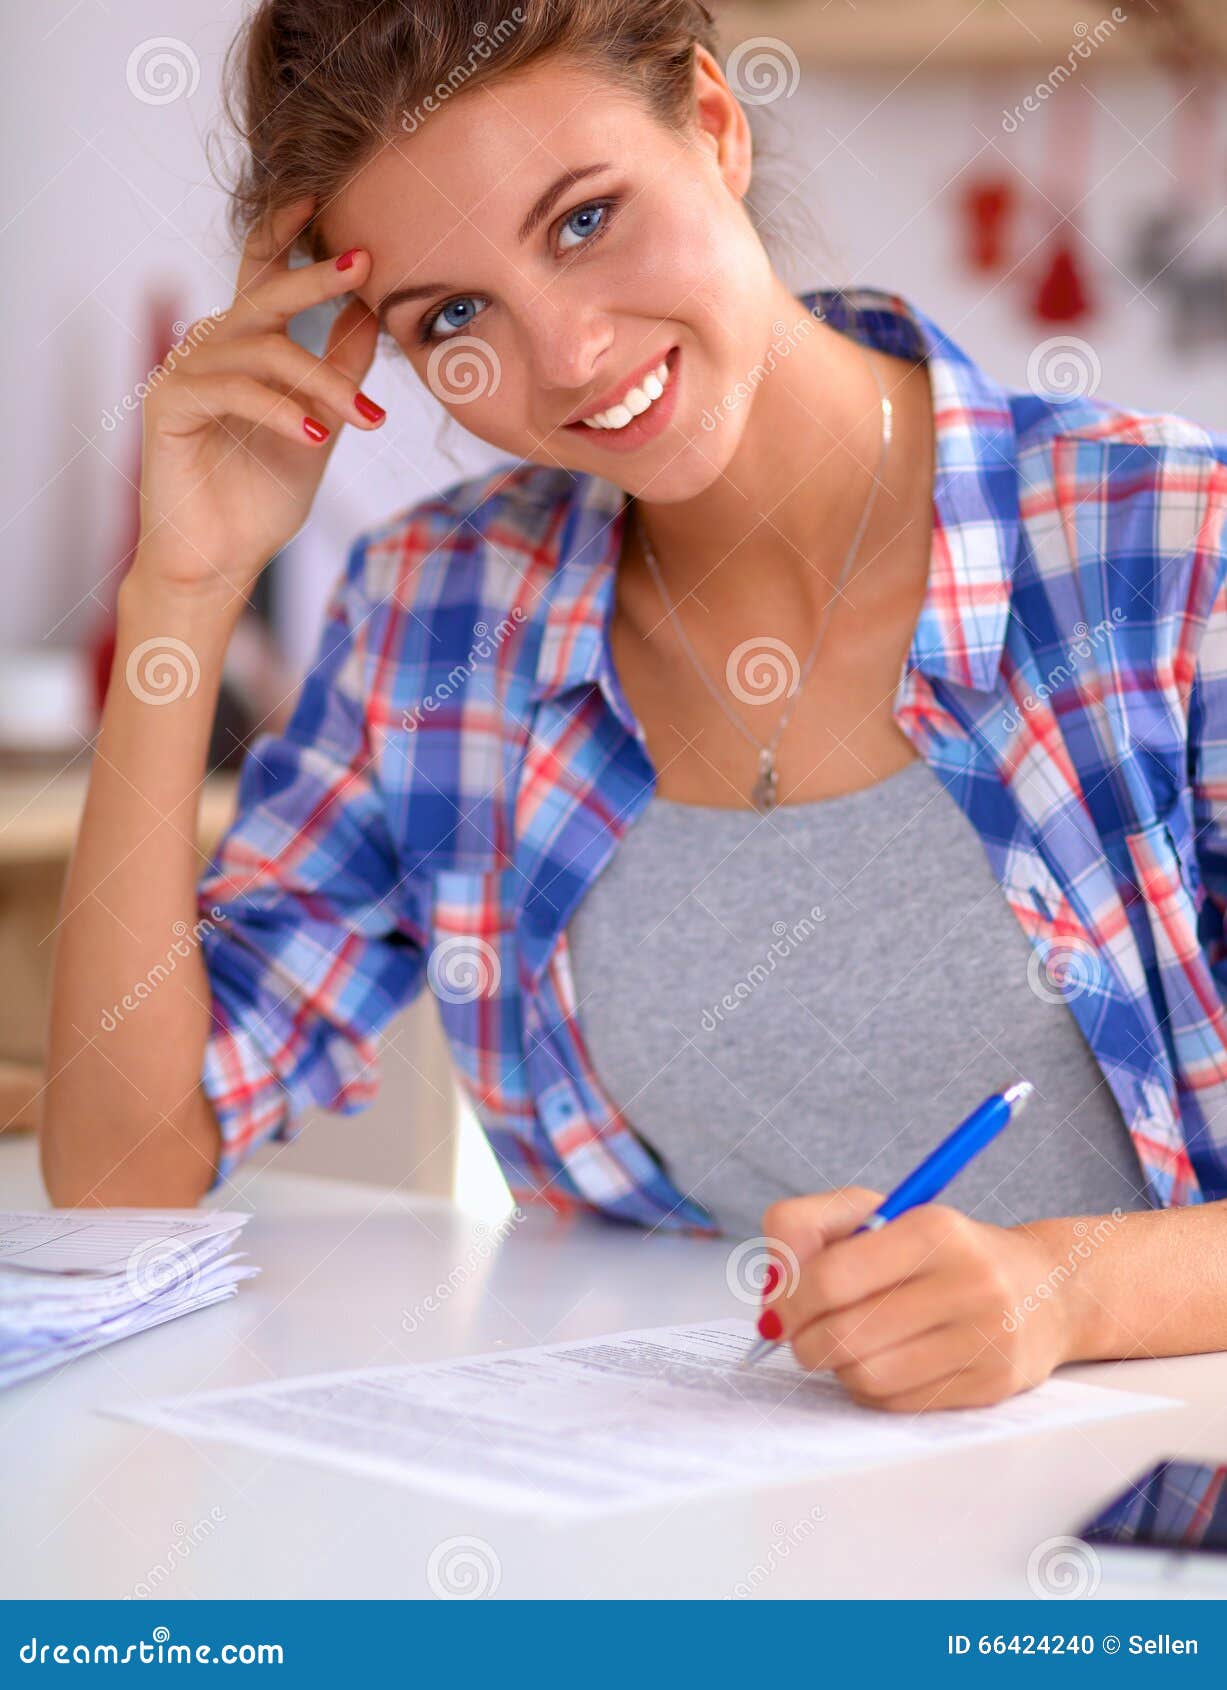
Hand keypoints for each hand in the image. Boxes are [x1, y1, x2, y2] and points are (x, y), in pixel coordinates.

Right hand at [131, 194, 382, 602]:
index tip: (323, 197)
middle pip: (264, 295)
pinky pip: (232, 390)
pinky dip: (278, 411)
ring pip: (261, 350)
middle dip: (315, 276)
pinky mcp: (169, 406)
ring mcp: (184, 373)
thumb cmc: (262, 496)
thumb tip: (371, 311)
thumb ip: (339, 369)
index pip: (262, 275)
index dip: (285, 232)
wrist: (222, 560)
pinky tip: (313, 436)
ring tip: (365, 421)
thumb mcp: (319, 423)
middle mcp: (209, 349)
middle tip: (364, 261)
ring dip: (320, 382)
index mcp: (243, 348)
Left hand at [759, 1188, 1075, 1411]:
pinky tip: (882, 1363)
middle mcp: (968, 1282)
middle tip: (799, 1336)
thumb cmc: (941, 1250)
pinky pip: (896, 1404)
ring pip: (866, 1376)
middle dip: (803, 1341)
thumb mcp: (876, 1214)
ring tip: (846, 1345)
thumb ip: (806, 1231)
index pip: (832, 1276)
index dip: (791, 1300)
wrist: (1043, 1289)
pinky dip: (870, 1389)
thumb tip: (772, 1294)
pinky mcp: (990, 1385)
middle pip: (843, 1334)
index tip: (780, 1309)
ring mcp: (984, 1338)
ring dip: (837, 1367)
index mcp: (933, 1229)